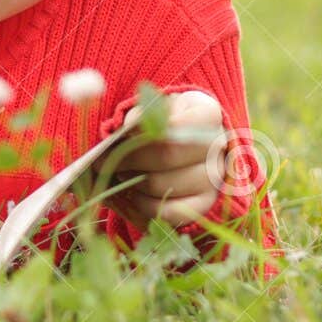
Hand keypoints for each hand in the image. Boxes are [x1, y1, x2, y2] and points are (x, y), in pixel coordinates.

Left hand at [106, 90, 226, 229]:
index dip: (147, 131)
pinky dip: (144, 205)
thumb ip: (138, 115)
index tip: (119, 135)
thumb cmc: (158, 122)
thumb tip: (126, 129)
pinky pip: (169, 212)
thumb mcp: (149, 109)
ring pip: (164, 186)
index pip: (181, 123)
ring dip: (133, 183)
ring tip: (118, 175)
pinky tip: (133, 194)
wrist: (176, 142)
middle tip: (103, 161)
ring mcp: (215, 178)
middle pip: (168, 155)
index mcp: (206, 113)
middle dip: (129, 160)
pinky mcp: (205, 204)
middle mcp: (218, 146)